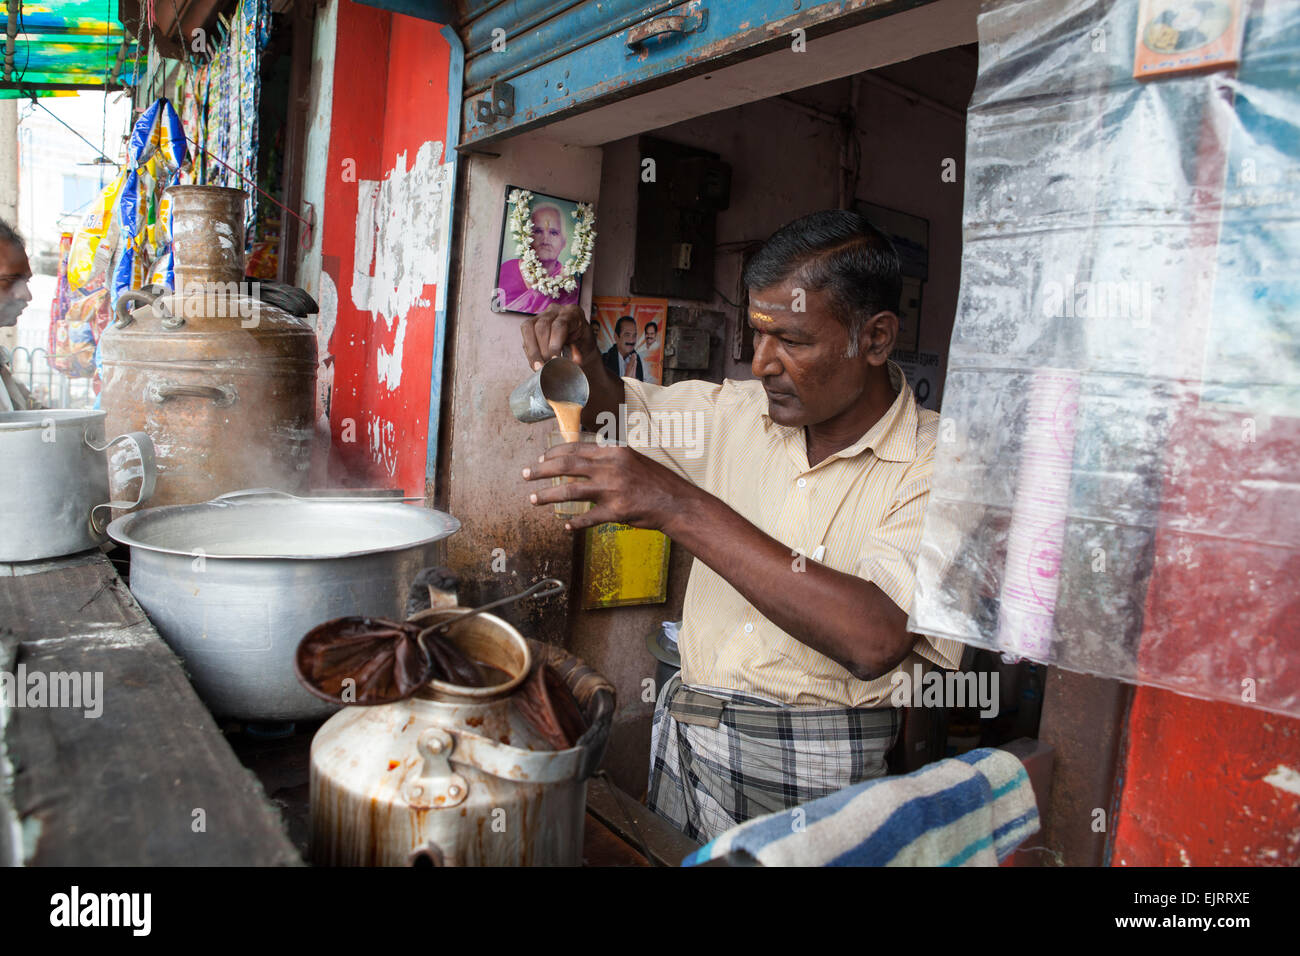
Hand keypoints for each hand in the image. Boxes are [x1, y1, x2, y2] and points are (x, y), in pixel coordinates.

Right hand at [520, 304, 599, 371]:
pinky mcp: (532, 323)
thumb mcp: (585, 347)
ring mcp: (542, 315)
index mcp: (572, 313)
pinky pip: (525, 334)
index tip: (554, 361)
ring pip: (529, 328)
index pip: (559, 326)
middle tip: (546, 367)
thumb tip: (573, 362)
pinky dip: (529, 351)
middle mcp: (556, 310)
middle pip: (542, 327)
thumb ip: (577, 353)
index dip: (555, 345)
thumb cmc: (582, 342)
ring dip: (533, 351)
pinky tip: (534, 363)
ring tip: (538, 367)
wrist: (579, 339)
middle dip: (543, 350)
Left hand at [521, 440, 697, 531]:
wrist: (676, 502)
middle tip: (525, 475)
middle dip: (541, 470)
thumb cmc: (656, 481)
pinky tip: (565, 525)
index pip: (575, 448)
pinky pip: (588, 518)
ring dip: (547, 495)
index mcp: (613, 451)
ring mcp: (612, 490)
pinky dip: (575, 522)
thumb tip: (587, 458)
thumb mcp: (633, 459)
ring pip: (570, 491)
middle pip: (566, 466)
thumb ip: (609, 458)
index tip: (541, 459)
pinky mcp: (616, 511)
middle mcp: (610, 467)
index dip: (554, 453)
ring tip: (533, 499)